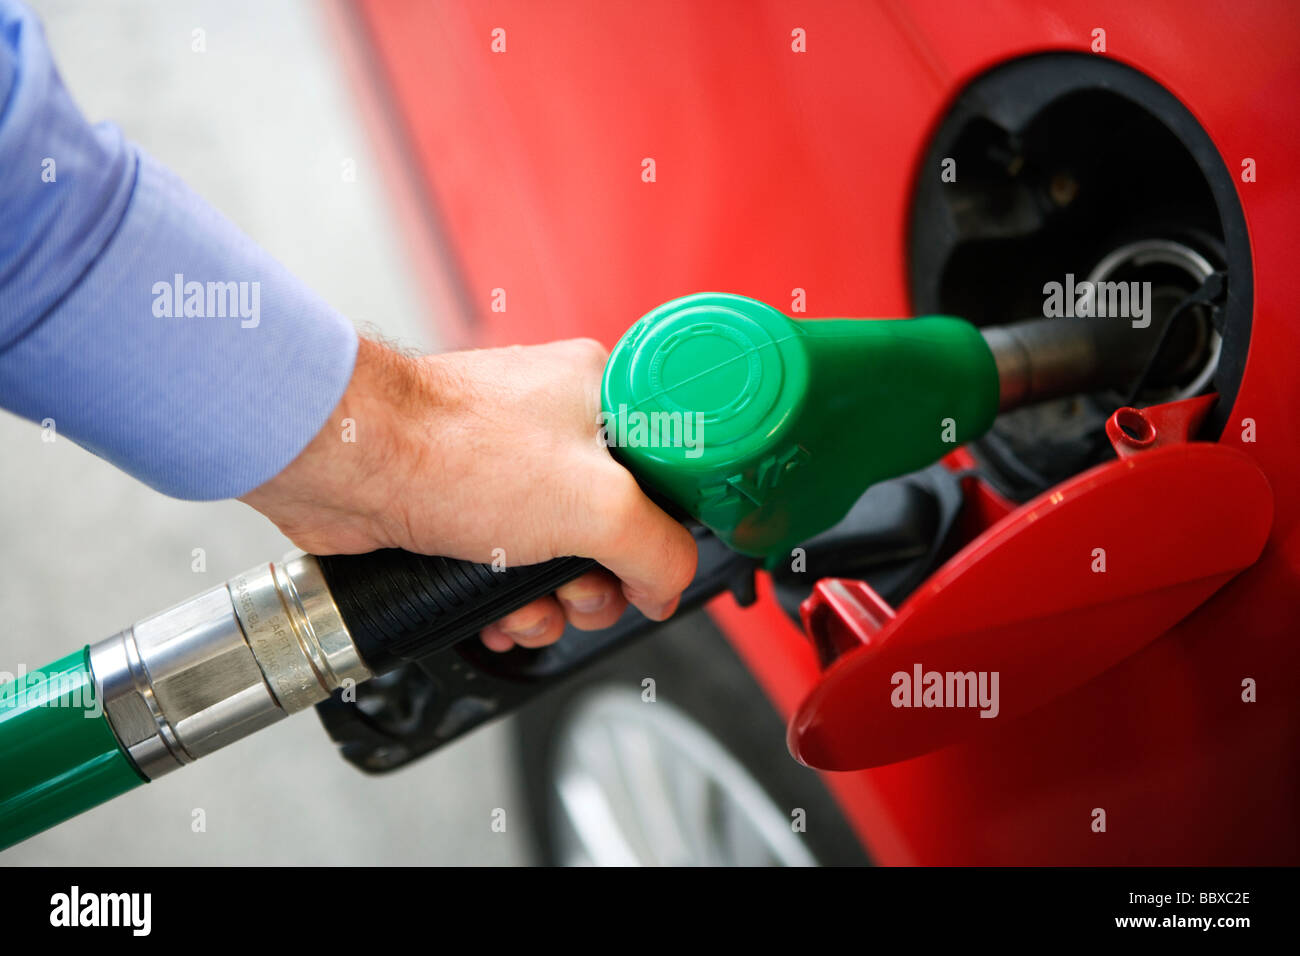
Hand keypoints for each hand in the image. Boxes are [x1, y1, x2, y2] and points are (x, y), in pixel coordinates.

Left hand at [239, 337, 698, 650]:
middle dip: (596, 582)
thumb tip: (668, 586)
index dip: (666, 527)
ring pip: (559, 556)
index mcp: (600, 395)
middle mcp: (555, 425)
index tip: (653, 564)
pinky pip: (509, 567)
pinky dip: (504, 600)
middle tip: (577, 591)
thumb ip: (658, 550)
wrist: (346, 466)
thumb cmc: (449, 450)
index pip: (669, 467)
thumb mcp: (596, 507)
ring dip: (546, 602)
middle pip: (614, 526)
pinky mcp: (465, 504)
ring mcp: (506, 466)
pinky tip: (491, 611)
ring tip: (522, 608)